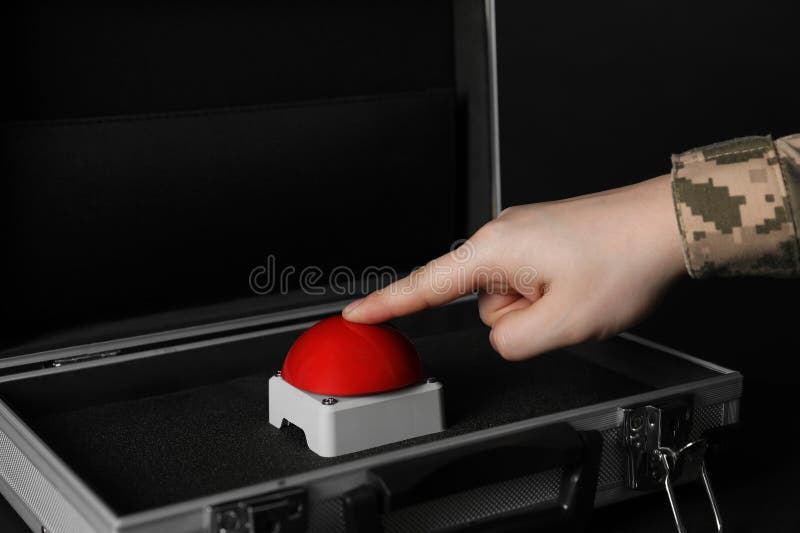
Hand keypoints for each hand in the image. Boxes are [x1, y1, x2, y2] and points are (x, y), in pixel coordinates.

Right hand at [343, 175, 686, 359]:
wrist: (665, 225)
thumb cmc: (622, 260)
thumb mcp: (563, 322)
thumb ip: (512, 341)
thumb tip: (501, 333)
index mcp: (495, 250)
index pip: (425, 285)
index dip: (386, 304)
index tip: (356, 314)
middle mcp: (502, 235)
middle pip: (485, 304)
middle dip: (522, 317)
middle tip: (566, 305)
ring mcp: (523, 234)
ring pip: (511, 298)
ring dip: (542, 305)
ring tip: (580, 288)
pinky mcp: (542, 238)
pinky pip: (531, 281)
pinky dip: (552, 291)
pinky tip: (582, 280)